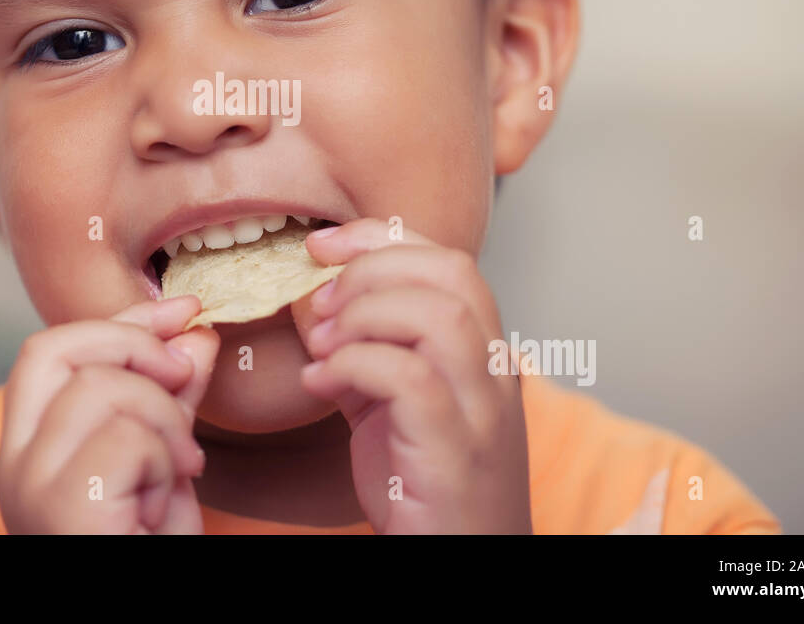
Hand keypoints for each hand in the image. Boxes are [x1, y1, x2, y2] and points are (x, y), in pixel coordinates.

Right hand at [0, 296, 219, 532]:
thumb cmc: (147, 546)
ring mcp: (30, 484)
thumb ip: (172, 397)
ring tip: (178, 469)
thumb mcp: (162, 459)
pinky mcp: (61, 507)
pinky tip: (161, 502)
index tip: (184, 309)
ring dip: (163, 421)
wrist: (140, 612)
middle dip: (136, 347)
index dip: (123, 318)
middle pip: (59, 348)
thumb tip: (195, 331)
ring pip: (103, 389)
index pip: (52, 348)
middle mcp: (15, 461)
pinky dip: (163, 462)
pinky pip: (127, 439)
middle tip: (183, 379)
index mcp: (30, 445)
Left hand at [293, 218, 531, 533]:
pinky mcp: (454, 456)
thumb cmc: (420, 487)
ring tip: (322, 345)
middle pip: (451, 274)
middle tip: (318, 305)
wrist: (459, 565)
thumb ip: (359, 346)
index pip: (448, 260)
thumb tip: (308, 291)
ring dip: (363, 316)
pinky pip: (411, 380)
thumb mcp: (387, 402)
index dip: (381, 238)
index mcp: (483, 353)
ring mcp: (482, 414)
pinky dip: (354, 366)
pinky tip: (318, 384)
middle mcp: (495, 375)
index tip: (321, 246)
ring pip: (440, 317)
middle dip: (370, 268)